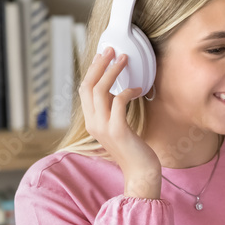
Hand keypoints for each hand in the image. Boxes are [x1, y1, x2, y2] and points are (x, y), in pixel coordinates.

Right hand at [78, 46, 161, 197]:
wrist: (140, 174)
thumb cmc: (134, 150)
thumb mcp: (118, 127)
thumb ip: (113, 112)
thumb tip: (117, 90)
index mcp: (91, 122)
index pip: (84, 91)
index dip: (92, 71)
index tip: (102, 56)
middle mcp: (93, 124)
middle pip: (88, 86)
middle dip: (99, 65)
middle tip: (111, 50)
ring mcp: (103, 127)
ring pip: (101, 90)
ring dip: (112, 71)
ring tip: (124, 59)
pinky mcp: (118, 130)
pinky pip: (119, 101)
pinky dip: (127, 91)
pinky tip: (138, 89)